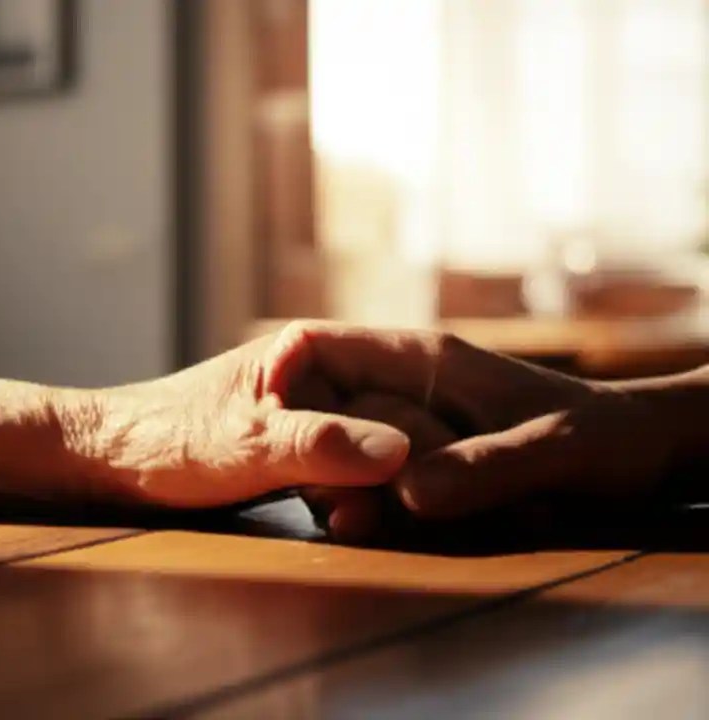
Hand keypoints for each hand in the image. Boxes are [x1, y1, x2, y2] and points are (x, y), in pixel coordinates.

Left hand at [75, 330, 409, 507]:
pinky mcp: (305, 459)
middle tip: (376, 514)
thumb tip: (402, 454)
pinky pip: (355, 483)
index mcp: (317, 350)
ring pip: (384, 460)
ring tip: (351, 524)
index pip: (413, 387)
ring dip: (381, 498)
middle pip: (407, 425)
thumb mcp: (241, 446)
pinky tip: (344, 529)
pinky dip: (357, 507)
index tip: (432, 488)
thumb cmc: (162, 441)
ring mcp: (319, 418)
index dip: (429, 438)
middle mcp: (327, 377)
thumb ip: (318, 446)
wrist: (105, 462)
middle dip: (402, 475)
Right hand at [272, 322, 691, 539]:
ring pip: (344, 451)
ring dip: (341, 488)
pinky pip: (375, 483)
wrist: (648, 452)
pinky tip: (375, 529)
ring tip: (351, 524)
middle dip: (313, 453)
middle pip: (325, 407)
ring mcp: (412, 426)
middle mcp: (409, 388)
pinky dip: (370, 507)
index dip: (280, 377)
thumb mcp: (556, 450)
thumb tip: (411, 492)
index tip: (265, 425)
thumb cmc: (609, 438)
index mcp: (424, 360)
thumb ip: (483, 467)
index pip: (319, 345)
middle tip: (326, 501)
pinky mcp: (425, 466)